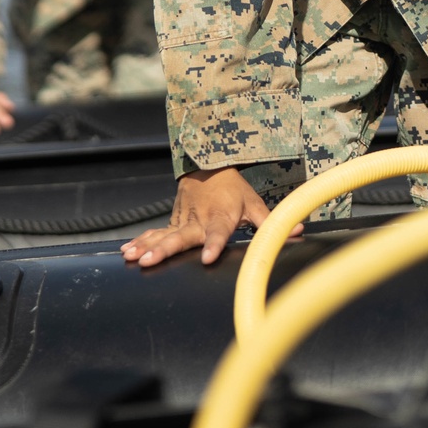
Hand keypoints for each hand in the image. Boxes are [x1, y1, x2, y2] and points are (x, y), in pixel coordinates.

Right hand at [121, 167, 301, 268]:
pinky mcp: (173, 222)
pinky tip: (127, 252)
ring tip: (132, 258)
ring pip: (163, 235)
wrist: (208, 165)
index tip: (208, 257)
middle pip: (181, 237)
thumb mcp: (254, 203)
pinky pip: (155, 233)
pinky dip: (140, 241)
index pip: (217, 233)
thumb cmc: (233, 189)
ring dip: (147, 247)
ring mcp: (182, 221)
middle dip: (166, 250)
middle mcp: (198, 220)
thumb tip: (300, 230)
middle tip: (150, 262)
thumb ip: (272, 221)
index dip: (213, 244)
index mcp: (220, 217)